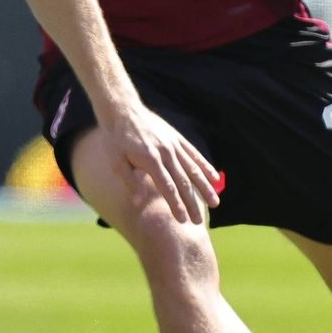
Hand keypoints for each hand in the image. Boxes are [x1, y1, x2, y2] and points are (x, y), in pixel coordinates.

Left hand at [106, 101, 221, 225]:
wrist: (123, 110)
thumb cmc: (116, 139)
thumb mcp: (116, 161)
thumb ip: (130, 181)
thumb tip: (138, 203)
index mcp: (151, 161)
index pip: (167, 188)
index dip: (176, 205)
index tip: (182, 220)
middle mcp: (166, 153)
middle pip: (183, 182)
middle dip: (192, 203)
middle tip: (198, 222)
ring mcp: (174, 145)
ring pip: (193, 169)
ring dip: (205, 188)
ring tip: (215, 203)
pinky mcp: (177, 138)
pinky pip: (194, 154)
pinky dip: (205, 166)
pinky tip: (215, 178)